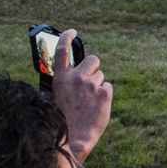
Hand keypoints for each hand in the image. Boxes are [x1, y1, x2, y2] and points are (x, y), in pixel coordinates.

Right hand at [53, 28, 111, 164]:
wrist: (76, 135)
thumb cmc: (65, 119)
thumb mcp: (59, 97)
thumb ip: (67, 82)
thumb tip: (78, 73)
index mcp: (60, 78)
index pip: (61, 51)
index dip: (66, 38)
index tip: (72, 32)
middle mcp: (75, 77)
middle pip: (92, 59)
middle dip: (93, 68)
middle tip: (90, 83)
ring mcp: (90, 83)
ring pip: (101, 75)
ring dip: (98, 84)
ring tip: (90, 101)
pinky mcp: (104, 91)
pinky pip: (107, 86)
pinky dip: (105, 95)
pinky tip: (97, 105)